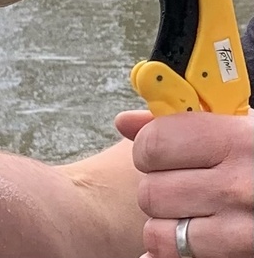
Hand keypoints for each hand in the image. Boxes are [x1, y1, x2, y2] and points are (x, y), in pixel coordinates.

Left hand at [116, 109, 253, 257]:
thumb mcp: (242, 129)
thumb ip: (182, 124)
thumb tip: (124, 122)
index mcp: (236, 142)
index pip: (153, 146)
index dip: (150, 150)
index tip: (162, 151)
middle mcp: (239, 188)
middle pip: (151, 192)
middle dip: (159, 189)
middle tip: (183, 184)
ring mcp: (244, 231)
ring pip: (160, 233)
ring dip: (167, 226)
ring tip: (194, 212)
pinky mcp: (244, 256)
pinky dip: (175, 253)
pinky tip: (192, 240)